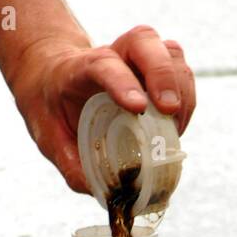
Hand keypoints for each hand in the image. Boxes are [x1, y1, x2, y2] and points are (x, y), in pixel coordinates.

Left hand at [8, 25, 196, 192]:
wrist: (51, 79)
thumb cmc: (51, 108)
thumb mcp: (49, 138)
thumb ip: (73, 166)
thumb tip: (108, 195)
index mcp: (79, 69)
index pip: (103, 64)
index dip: (122, 82)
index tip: (137, 108)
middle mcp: (112, 55)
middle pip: (144, 41)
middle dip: (163, 74)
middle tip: (168, 111)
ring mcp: (137, 60)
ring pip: (170, 53)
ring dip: (182, 89)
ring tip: (175, 128)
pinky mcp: (155, 69)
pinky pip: (181, 72)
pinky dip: (187, 99)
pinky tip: (177, 127)